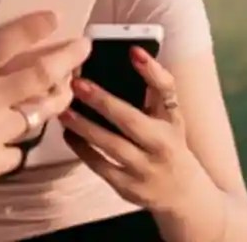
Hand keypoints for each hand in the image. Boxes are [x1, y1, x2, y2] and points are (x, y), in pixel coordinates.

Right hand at [0, 12, 91, 205]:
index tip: (53, 18)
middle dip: (68, 57)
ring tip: (59, 88)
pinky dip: (17, 138)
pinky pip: (18, 149)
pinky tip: (12, 128)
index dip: (38, 25)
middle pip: (40, 75)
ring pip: (37, 114)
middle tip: (81, 47)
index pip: (11, 40)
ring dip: (50, 99)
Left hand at [59, 46, 211, 213]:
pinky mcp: (127, 187)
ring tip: (63, 109)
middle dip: (103, 101)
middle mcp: (162, 144)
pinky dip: (81, 149)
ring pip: (111, 145)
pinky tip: (68, 133)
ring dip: (84, 126)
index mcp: (172, 120)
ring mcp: (144, 168)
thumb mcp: (170, 117)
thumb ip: (154, 90)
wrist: (183, 195)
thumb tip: (129, 54)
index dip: (151, 70)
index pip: (166, 91)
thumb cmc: (169, 144)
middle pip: (131, 120)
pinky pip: (99, 166)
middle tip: (77, 83)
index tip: (132, 51)